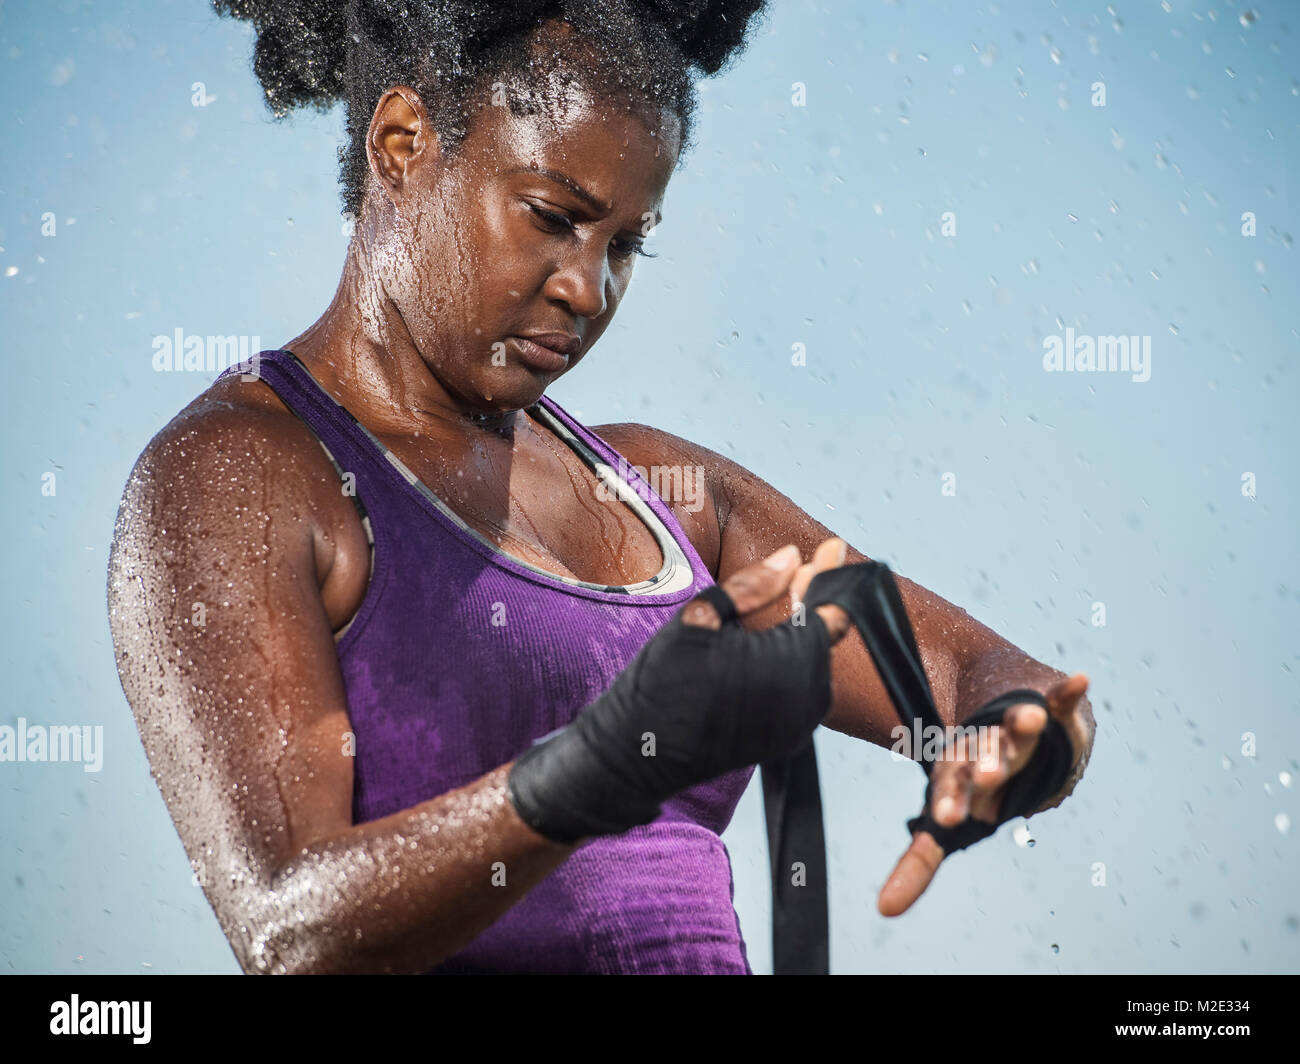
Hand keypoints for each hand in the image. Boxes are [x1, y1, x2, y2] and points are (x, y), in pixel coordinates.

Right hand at [507, 536, 860, 842]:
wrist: (639, 753)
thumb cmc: (662, 682)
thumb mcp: (701, 618)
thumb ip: (752, 585)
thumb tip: (789, 555)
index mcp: (792, 662)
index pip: (829, 609)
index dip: (829, 574)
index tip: (833, 546)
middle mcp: (807, 697)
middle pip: (823, 635)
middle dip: (811, 601)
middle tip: (803, 568)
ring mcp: (800, 723)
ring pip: (812, 662)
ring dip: (800, 634)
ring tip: (782, 602)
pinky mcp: (788, 739)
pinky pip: (801, 690)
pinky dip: (790, 664)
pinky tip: (764, 648)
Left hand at [877, 672, 1092, 916]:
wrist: (990, 699)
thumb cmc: (970, 774)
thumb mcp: (947, 814)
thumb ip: (918, 861)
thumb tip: (883, 911)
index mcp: (959, 774)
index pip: (951, 788)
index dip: (951, 802)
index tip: (947, 818)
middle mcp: (984, 748)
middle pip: (984, 757)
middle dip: (987, 766)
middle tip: (987, 774)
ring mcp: (1013, 726)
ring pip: (1016, 727)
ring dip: (1023, 724)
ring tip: (1031, 717)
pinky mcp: (1045, 707)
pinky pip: (1057, 698)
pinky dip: (1066, 691)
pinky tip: (1080, 680)